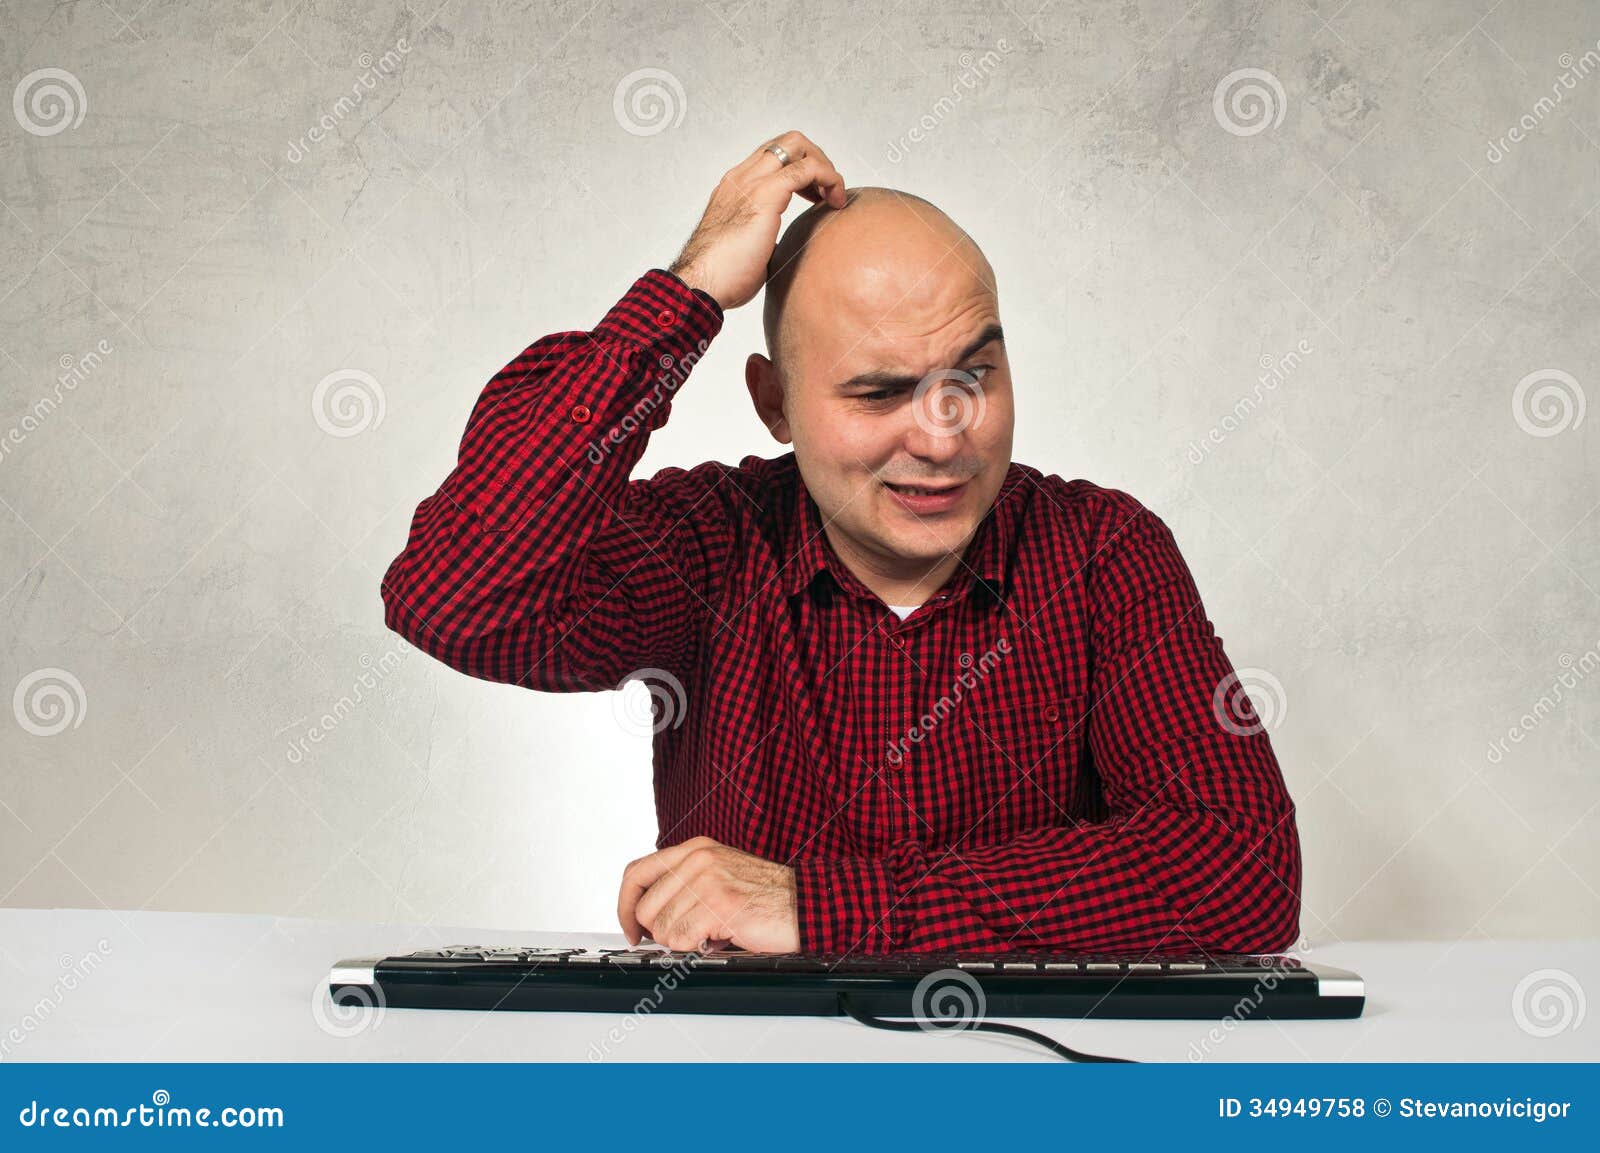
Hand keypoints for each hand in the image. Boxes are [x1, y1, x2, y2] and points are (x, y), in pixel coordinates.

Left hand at [617, 835, 799, 952]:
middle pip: (644, 906)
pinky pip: (681, 937)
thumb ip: (684, 883)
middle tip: (682, 936)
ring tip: (708, 933)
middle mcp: (697, 858)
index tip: (631, 927)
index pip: (636, 872)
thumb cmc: (766, 895)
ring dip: (681, 941)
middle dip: (657, 932)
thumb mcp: (719, 874)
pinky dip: (695, 947)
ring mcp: (707, 879)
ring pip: (661, 926)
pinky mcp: (718, 904)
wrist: (805, 903)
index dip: (625, 904)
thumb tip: (648, 914)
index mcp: (694, 849)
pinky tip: (717, 937)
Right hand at [667, 130, 846, 309]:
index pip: (772, 156)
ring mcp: (752, 182)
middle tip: (826, 192)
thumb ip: (762, 235)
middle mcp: (742, 177)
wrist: (701, 283)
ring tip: (834, 198)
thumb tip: (778, 246)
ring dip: (824, 167)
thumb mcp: (746, 246)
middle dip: (816, 159)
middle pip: (787, 142)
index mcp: (734, 187)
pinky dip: (828, 179)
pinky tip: (834, 202)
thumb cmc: (720, 276)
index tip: (813, 196)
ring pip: (797, 145)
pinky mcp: (766, 195)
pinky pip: (807, 168)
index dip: (799, 167)